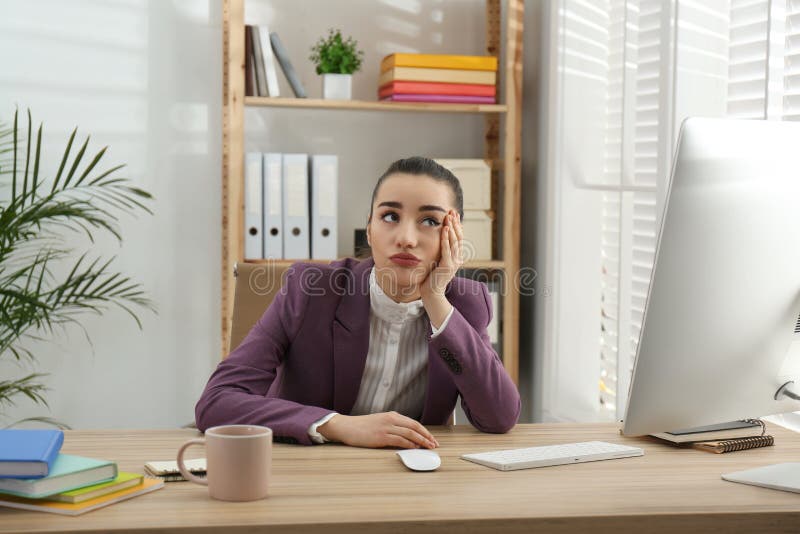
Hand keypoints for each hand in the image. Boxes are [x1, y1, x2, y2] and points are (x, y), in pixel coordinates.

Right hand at [317, 412, 439, 448]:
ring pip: (409, 434)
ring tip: (428, 447)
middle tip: (434, 444)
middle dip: (426, 436)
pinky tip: (415, 448)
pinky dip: (409, 444)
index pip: (413, 423)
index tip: (432, 438)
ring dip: (421, 441)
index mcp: (392, 416)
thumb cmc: (362, 427)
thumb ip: (393, 427)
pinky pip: (399, 440)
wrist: (346, 427)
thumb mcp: (380, 422)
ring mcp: (386, 428)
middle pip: (414, 427)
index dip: (425, 431)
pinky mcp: (381, 436)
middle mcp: (391, 420)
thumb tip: (407, 437)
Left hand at [420, 209, 463, 299]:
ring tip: (449, 217)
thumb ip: (440, 252)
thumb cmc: (431, 278)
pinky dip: (446, 238)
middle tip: (451, 211)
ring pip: (455, 241)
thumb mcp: (437, 261)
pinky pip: (447, 249)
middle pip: (459, 237)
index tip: (453, 214)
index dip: (457, 225)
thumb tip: (437, 240)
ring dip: (451, 228)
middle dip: (455, 223)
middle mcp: (457, 259)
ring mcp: (453, 263)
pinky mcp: (447, 266)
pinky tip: (444, 229)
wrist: (431, 293)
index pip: (458, 238)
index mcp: (456, 257)